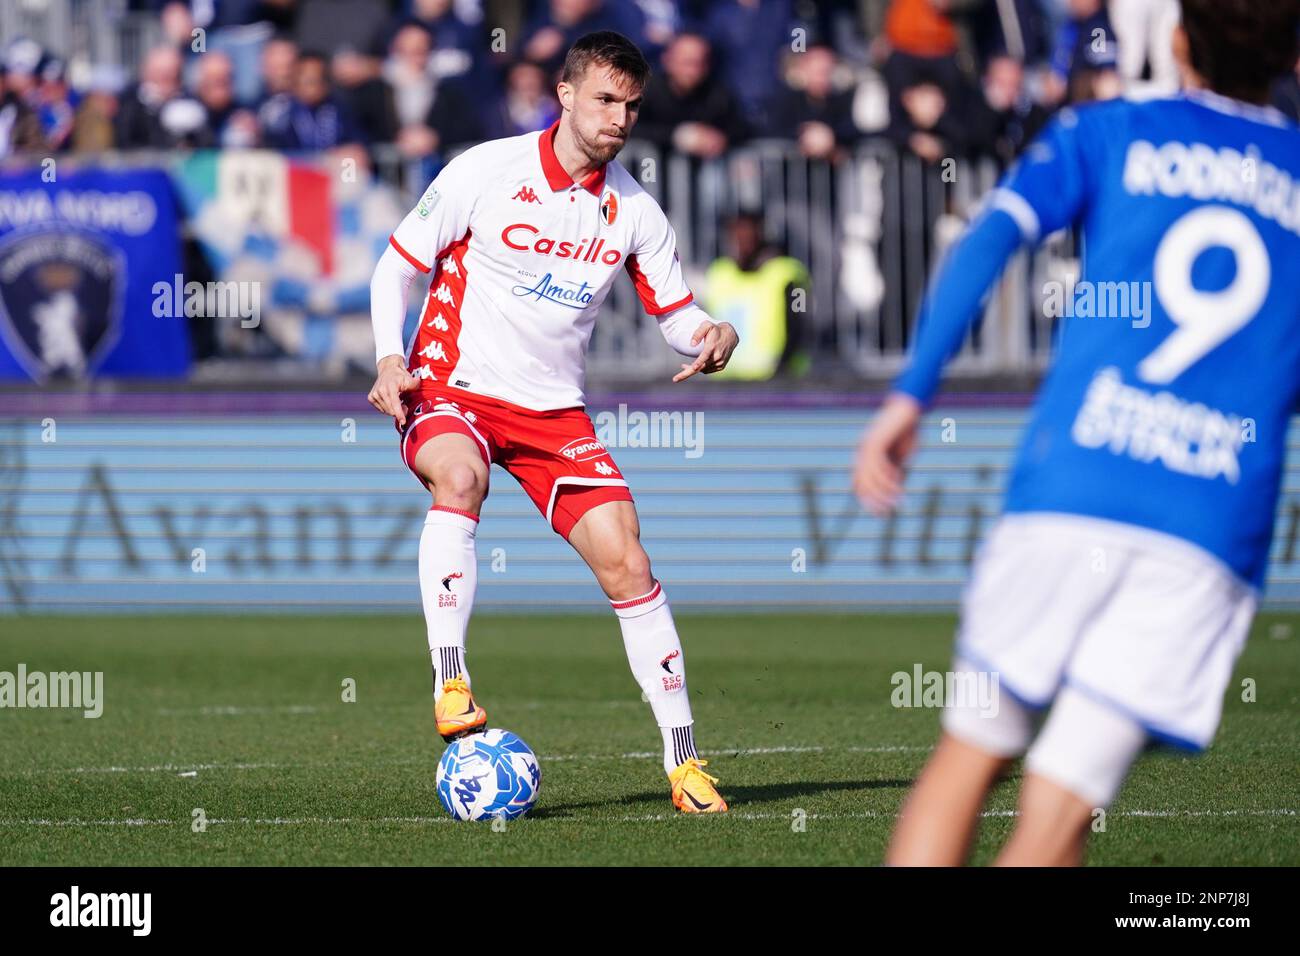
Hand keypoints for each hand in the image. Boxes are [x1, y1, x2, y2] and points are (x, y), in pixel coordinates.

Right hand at [368, 354, 417, 426]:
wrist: (388, 369)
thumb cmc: (400, 376)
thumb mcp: (410, 379)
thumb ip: (414, 384)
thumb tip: (418, 383)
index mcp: (390, 386)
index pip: (395, 403)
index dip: (399, 414)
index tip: (403, 422)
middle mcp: (380, 391)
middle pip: (391, 410)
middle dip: (400, 412)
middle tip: (405, 406)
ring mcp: (374, 394)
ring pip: (386, 411)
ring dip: (394, 410)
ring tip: (399, 401)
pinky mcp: (371, 398)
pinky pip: (381, 409)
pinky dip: (388, 408)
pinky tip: (390, 401)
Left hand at [672, 321, 738, 381]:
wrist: (731, 336)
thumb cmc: (715, 329)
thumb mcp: (706, 325)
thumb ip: (698, 333)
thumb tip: (691, 344)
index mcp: (712, 347)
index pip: (704, 356)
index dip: (698, 363)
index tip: (693, 368)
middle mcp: (717, 356)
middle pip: (700, 368)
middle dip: (687, 374)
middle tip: (675, 379)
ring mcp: (720, 363)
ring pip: (702, 370)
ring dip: (692, 369)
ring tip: (683, 366)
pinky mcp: (721, 366)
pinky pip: (707, 370)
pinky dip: (699, 369)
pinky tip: (694, 366)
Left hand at [853, 392, 921, 515]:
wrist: (909, 407)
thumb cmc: (907, 430)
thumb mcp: (900, 455)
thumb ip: (895, 469)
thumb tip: (894, 486)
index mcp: (866, 456)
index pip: (859, 484)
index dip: (868, 501)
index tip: (880, 514)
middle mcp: (862, 452)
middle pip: (862, 483)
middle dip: (874, 500)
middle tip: (888, 512)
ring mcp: (866, 446)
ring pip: (870, 476)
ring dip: (884, 490)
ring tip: (898, 498)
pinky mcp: (875, 441)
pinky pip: (879, 464)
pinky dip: (888, 476)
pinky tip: (899, 481)